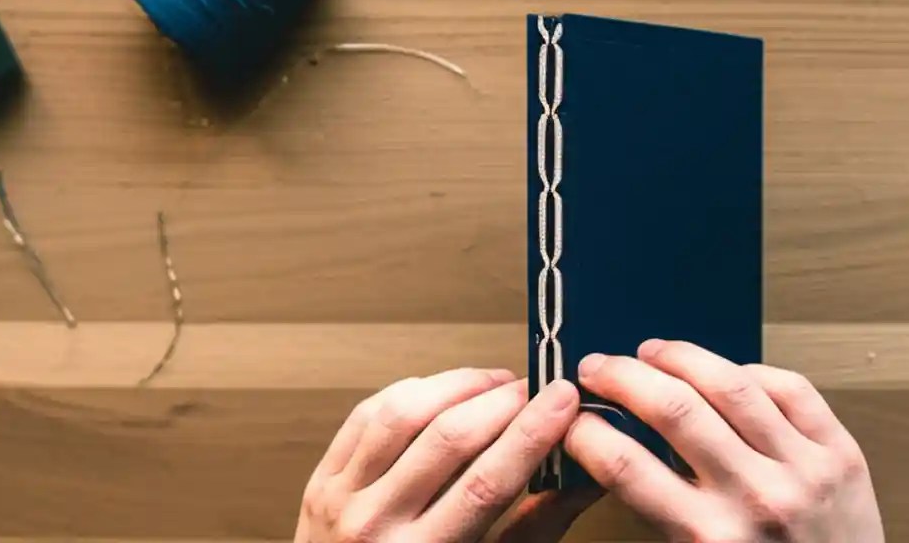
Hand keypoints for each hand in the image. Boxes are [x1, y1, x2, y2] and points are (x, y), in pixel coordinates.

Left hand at [295, 368, 598, 542]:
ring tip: (497, 382)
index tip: (563, 399)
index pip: (486, 483)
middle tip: (538, 386)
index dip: (530, 433)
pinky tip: (444, 390)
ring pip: (403, 413)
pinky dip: (411, 391)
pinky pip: (367, 413)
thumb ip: (536, 527)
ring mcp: (341, 498)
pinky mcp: (321, 477)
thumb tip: (586, 476)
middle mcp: (376, 525)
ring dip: (458, 385)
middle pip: (447, 439)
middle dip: (503, 401)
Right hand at [565, 341, 883, 542]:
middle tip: (598, 368)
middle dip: (622, 377)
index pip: (627, 467)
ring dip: (679, 357)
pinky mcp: (841, 454)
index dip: (587, 433)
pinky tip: (725, 371)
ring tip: (652, 351)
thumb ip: (664, 512)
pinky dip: (751, 371)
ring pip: (730, 384)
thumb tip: (618, 450)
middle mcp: (755, 499)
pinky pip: (790, 388)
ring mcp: (803, 470)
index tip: (573, 419)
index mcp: (710, 541)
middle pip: (672, 409)